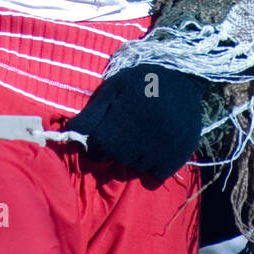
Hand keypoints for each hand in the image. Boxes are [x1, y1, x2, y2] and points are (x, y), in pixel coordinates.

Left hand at [67, 64, 206, 181]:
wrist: (183, 76)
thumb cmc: (141, 81)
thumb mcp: (113, 89)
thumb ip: (92, 114)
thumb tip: (71, 133)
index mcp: (126, 115)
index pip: (99, 148)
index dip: (98, 143)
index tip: (104, 136)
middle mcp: (146, 134)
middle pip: (118, 159)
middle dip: (115, 151)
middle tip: (124, 134)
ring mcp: (165, 146)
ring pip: (136, 168)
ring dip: (132, 159)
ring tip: (140, 138)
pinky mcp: (180, 155)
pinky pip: (155, 177)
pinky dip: (150, 170)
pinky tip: (151, 152)